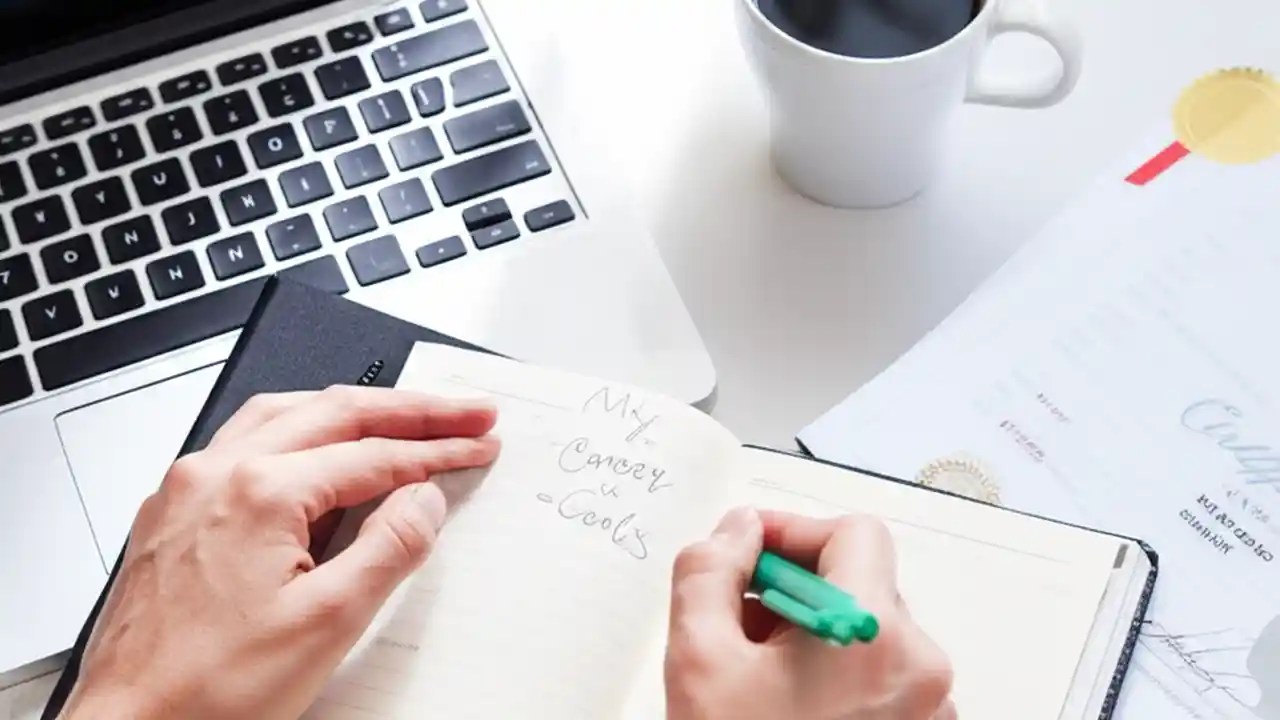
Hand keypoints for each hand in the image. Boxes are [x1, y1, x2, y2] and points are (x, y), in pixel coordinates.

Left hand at [59, 386, 499, 719]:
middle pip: (335, 414)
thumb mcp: (327, 624)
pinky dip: (301, 432)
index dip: (439, 450)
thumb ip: (389, 549)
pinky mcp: (174, 510)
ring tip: (405, 414)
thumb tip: (424, 500)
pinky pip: (247, 441)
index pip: (374, 456)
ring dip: (353, 410)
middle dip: (412, 410)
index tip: (478, 444)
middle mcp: (216, 473)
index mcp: (258, 492)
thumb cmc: (207, 692)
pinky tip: (320, 447)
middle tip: (466, 411)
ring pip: (286, 415)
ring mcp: (188, 487)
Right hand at [664, 508, 955, 719]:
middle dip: (791, 586)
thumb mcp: (698, 659)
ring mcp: (929, 711)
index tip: (747, 548)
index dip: (790, 530)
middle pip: (861, 581)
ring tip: (752, 672)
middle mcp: (922, 672)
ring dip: (808, 631)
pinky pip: (881, 675)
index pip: (852, 534)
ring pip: (868, 630)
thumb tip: (734, 532)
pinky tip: (781, 702)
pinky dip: (833, 671)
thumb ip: (708, 572)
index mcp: (877, 639)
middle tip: (736, 615)